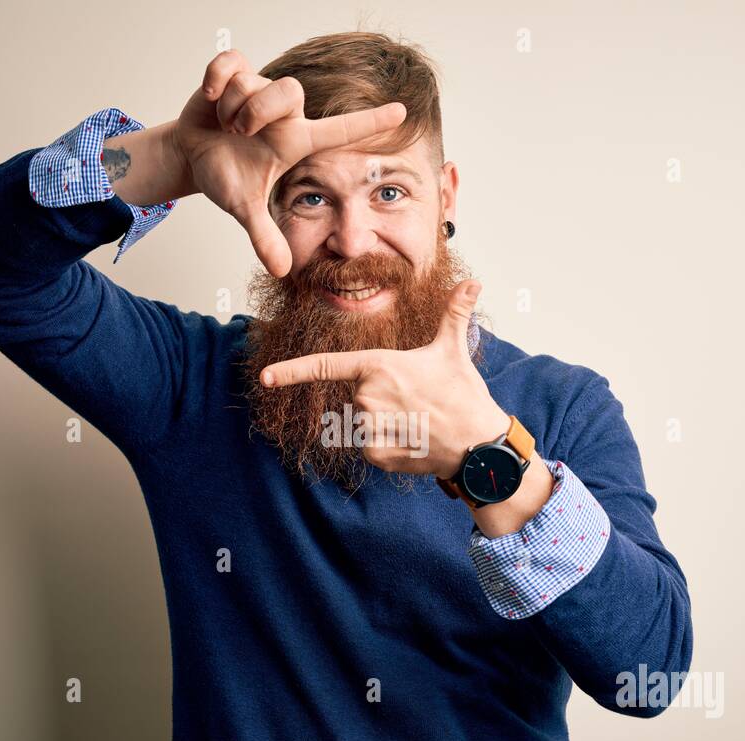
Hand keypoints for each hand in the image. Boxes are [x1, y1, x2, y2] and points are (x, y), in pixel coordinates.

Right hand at [173, 49, 407, 277]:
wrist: (191, 156)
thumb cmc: (226, 175)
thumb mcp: (245, 207)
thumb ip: (264, 236)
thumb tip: (281, 270)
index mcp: (295, 140)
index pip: (340, 130)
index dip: (370, 122)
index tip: (402, 113)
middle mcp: (284, 113)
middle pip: (288, 91)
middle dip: (256, 113)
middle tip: (239, 134)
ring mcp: (260, 89)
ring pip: (254, 83)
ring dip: (230, 109)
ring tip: (225, 126)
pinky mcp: (234, 72)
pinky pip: (230, 62)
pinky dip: (216, 77)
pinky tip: (211, 96)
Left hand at [259, 280, 511, 477]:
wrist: (478, 444)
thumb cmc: (463, 394)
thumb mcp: (455, 350)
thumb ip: (455, 313)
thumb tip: (474, 282)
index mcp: (378, 366)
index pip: (325, 365)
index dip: (291, 371)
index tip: (265, 377)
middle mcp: (367, 396)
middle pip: (356, 397)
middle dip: (380, 400)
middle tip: (416, 402)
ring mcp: (369, 427)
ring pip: (362, 423)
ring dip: (384, 424)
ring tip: (417, 422)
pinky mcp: (375, 454)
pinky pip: (368, 447)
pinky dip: (387, 446)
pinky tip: (412, 440)